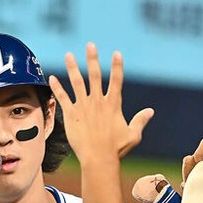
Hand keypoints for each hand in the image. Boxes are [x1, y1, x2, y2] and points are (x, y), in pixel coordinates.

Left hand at [49, 43, 153, 161]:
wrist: (98, 158)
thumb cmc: (116, 149)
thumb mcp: (133, 135)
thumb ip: (140, 121)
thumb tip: (151, 111)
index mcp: (113, 104)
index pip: (117, 80)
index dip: (117, 66)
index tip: (116, 53)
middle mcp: (98, 102)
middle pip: (95, 75)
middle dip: (93, 59)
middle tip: (90, 45)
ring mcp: (84, 107)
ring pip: (77, 82)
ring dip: (73, 67)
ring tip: (68, 55)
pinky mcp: (72, 115)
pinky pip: (63, 98)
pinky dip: (57, 88)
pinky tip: (52, 78)